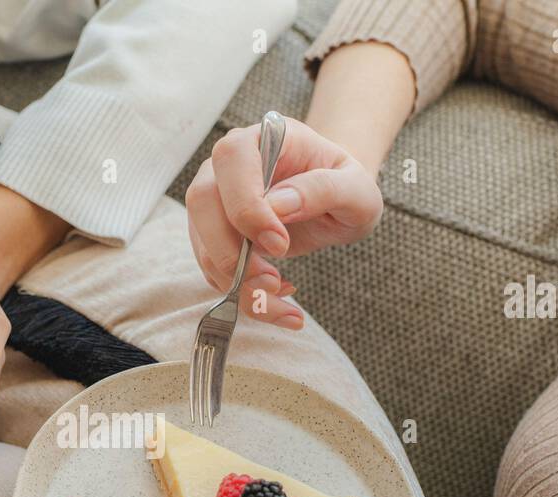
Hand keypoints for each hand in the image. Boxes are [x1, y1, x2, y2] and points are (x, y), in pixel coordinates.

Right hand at [185, 117, 383, 324]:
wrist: (334, 203)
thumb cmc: (345, 187)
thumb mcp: (355, 187)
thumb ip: (322, 189)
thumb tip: (277, 205)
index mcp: (263, 138)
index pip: (232, 160)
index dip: (247, 205)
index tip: (279, 243)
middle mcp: (226, 166)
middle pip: (202, 202)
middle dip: (231, 251)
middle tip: (272, 281)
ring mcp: (213, 201)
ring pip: (202, 243)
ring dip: (235, 282)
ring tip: (280, 297)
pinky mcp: (212, 236)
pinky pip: (212, 270)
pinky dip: (239, 294)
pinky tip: (276, 298)